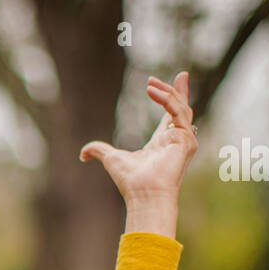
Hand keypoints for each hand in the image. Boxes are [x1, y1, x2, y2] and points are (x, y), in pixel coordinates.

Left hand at [79, 71, 198, 205]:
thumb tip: (82, 154)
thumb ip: (98, 151)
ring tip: (150, 84)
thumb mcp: (112, 159)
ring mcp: (184, 139)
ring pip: (181, 108)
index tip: (179, 78)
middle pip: (182, 108)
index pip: (171, 114)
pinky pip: (179, 113)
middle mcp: (176, 139)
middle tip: (171, 75)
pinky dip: (168, 101)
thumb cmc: (130, 181)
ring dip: (168, 93)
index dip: (173, 96)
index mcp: (162, 141)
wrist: (143, 194)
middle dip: (179, 90)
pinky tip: (153, 93)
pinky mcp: (186, 140)